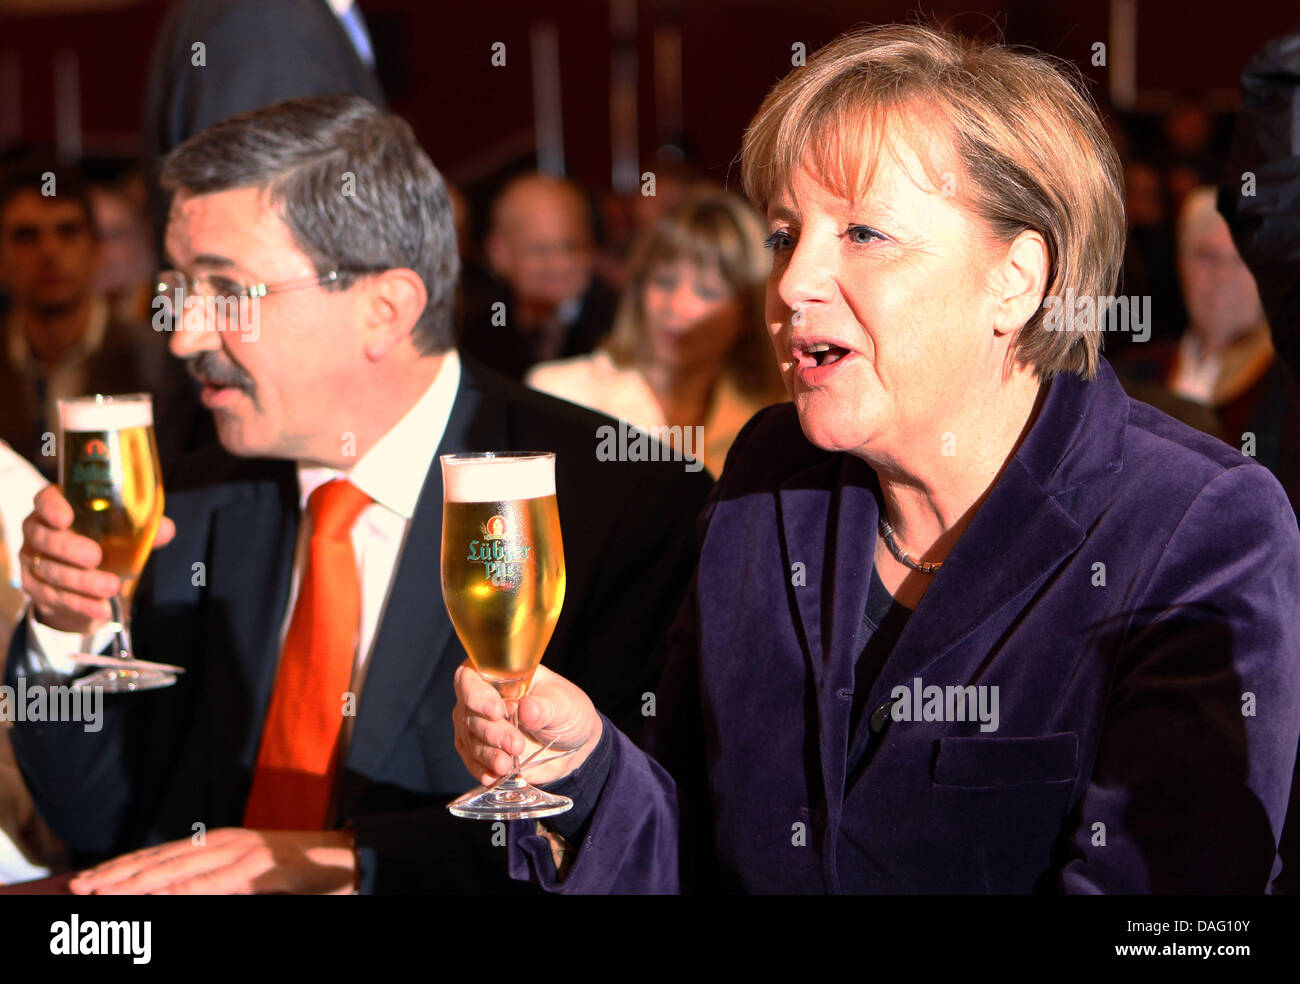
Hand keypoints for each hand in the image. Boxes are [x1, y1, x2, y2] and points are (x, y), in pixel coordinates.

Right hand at [20, 484, 175, 633]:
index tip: (66, 518)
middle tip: (96, 557)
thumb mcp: (121, 535)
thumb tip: (165, 529)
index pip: (46, 499)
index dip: (52, 507)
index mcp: (58, 508)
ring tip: (110, 587)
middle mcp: (38, 531)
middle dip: (69, 548)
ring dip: (81, 581)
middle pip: (43, 536)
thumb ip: (141, 530)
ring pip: (48, 569)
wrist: (83, 585)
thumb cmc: (102, 546)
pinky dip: (80, 603)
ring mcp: (32, 560)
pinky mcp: (34, 588)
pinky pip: (53, 596)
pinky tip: (100, 608)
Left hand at [67, 828, 356, 894]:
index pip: (162, 854)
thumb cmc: (298, 868)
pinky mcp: (260, 871)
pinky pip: (214, 885)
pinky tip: (159, 895)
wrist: (346, 859)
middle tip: (82, 887)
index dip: (125, 866)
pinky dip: (183, 890)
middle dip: (119, 874)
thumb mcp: (249, 870)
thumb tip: (173, 889)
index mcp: (222, 841)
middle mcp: (227, 842)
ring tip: (106, 894)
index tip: (92, 877)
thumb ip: (214, 877)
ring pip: (180, 871)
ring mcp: (244, 855)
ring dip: (139, 883)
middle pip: (162, 859)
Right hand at [453, 662, 602, 786]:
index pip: (471, 679)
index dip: (478, 695)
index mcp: (499, 677)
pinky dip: (483, 770)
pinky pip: (473, 763)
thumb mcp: (563, 704)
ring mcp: (479, 728)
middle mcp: (482, 700)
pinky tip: (493, 777)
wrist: (572, 744)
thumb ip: (544, 707)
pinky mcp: (482, 753)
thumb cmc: (566, 711)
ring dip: (488, 754)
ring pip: (471, 740)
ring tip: (506, 766)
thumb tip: (527, 708)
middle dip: (492, 732)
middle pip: (470, 714)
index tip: (497, 712)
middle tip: (516, 745)